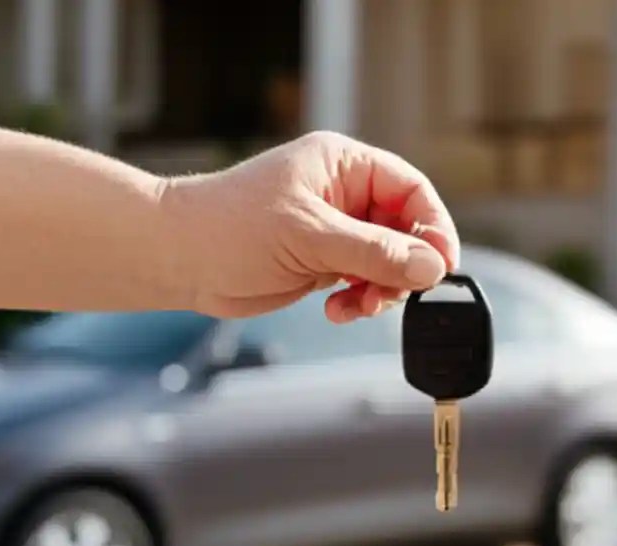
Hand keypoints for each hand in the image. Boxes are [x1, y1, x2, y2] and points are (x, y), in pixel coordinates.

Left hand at [161, 131, 459, 322]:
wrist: (174, 259)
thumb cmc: (227, 227)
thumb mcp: (309, 236)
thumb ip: (374, 251)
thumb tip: (431, 266)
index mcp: (344, 165)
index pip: (411, 189)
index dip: (433, 226)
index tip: (442, 264)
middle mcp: (344, 194)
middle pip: (405, 230)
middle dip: (404, 266)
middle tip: (393, 292)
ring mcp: (334, 229)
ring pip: (387, 262)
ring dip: (382, 289)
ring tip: (360, 304)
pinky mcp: (322, 262)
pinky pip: (363, 282)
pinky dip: (360, 300)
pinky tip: (338, 309)